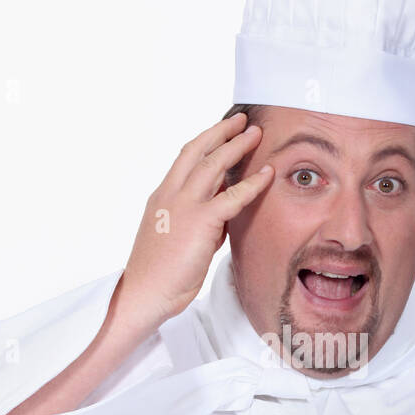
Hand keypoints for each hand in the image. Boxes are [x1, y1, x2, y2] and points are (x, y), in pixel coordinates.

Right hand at [114, 112, 273, 336]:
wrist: (146, 292)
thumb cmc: (160, 274)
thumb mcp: (179, 240)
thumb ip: (201, 224)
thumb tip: (224, 219)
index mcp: (162, 197)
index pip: (185, 159)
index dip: (205, 142)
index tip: (220, 131)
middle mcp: (170, 194)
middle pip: (197, 151)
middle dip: (220, 132)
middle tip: (241, 121)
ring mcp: (183, 205)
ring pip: (213, 164)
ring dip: (236, 146)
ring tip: (255, 134)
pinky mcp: (200, 221)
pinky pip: (232, 196)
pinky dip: (252, 182)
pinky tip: (268, 173)